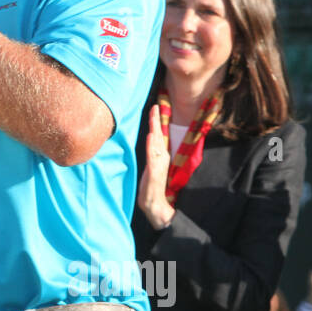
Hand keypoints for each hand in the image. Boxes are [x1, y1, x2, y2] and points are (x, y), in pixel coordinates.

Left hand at [138, 104, 175, 228]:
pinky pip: (152, 157)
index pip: (158, 135)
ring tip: (153, 116)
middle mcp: (161, 157)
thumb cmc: (152, 187)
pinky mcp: (154, 172)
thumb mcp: (150, 168)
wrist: (155, 204)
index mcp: (160, 155)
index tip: (154, 107)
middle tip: (155, 105)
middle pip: (159, 135)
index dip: (156, 121)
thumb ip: (151, 156)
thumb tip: (150, 144)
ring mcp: (158, 164)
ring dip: (155, 129)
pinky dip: (152, 147)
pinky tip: (151, 137)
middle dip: (156, 120)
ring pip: (157, 143)